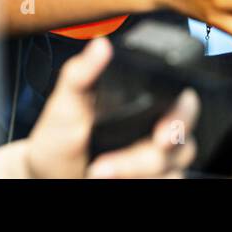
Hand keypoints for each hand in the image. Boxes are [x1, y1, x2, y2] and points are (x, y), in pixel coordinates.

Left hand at [24, 38, 199, 178]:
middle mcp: (157, 130)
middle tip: (112, 164)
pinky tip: (112, 179)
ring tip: (98, 171)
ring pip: (172, 170)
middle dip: (149, 157)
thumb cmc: (59, 137)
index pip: (182, 102)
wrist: (48, 174)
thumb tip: (99, 46)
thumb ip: (81, 74)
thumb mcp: (66, 103)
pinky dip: (138, 182)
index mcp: (144, 102)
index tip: (160, 133)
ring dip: (134, 172)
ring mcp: (157, 161)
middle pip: (181, 143)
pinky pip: (165, 185)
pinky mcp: (151, 181)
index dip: (181, 116)